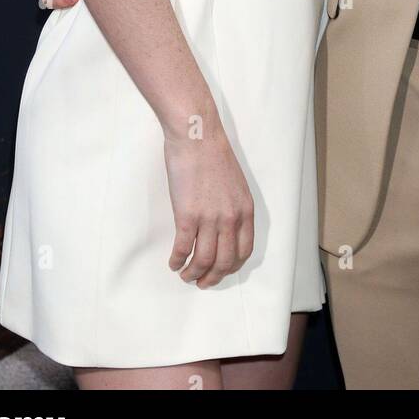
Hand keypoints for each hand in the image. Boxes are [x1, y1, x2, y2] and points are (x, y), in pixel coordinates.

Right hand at [164, 119, 254, 286]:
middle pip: (225, 262)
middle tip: (202, 281)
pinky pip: (183, 249)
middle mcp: (231, 218)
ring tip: (185, 275)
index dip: (231, 267)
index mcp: (245, 210)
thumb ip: (233, 206)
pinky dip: (177, 260)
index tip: (221, 271)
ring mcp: (210, 219)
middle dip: (212, 277)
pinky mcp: (188, 216)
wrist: (197, 137)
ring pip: (203, 261)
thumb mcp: (235, 183)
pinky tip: (173, 262)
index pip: (244, 251)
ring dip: (193, 274)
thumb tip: (223, 227)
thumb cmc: (213, 154)